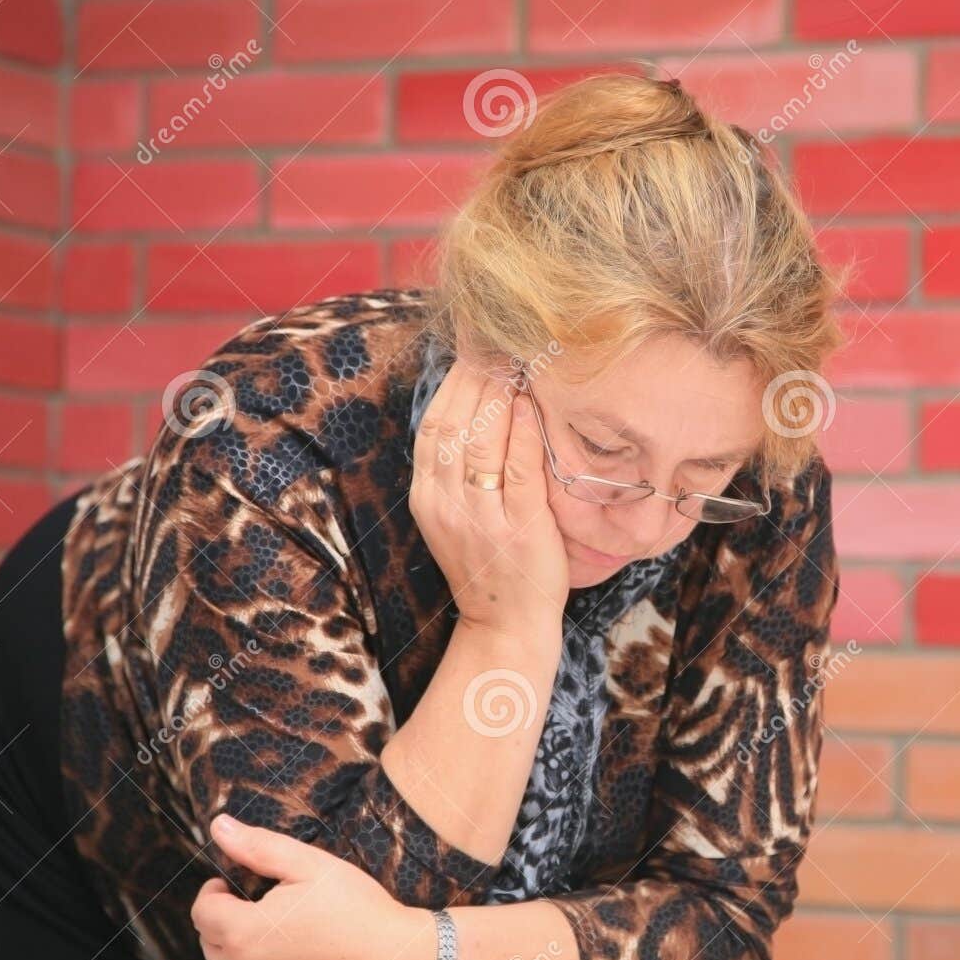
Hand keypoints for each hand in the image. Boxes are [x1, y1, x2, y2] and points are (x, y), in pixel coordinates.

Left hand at [190, 813, 438, 959]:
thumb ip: (258, 847)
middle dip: (227, 919)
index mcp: (243, 932)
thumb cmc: (358, 911)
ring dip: (243, 949)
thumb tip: (219, 826)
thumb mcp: (311, 865)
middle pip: (210, 942)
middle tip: (266, 905)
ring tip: (285, 932)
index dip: (216, 891)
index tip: (237, 884)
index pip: (202, 910)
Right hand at [409, 355, 568, 638]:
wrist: (505, 625)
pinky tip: (532, 403)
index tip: (474, 342)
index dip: (453, 377)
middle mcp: (445, 501)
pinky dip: (523, 431)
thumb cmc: (492, 562)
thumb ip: (462, 465)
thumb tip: (481, 403)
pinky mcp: (517, 527)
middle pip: (454, 421)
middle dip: (476, 372)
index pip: (435, 421)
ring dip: (499, 392)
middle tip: (499, 335)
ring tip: (517, 357)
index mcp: (427, 494)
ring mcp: (479, 515)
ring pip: (480, 438)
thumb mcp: (460, 512)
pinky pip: (517, 468)